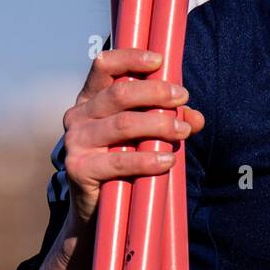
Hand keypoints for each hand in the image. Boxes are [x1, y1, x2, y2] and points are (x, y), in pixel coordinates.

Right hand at [60, 48, 204, 224]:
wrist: (96, 211)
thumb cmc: (123, 163)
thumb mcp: (144, 135)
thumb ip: (168, 120)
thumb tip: (195, 116)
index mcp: (90, 99)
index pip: (104, 65)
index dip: (130, 58)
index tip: (160, 61)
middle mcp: (78, 115)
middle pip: (119, 93)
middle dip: (156, 92)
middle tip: (183, 97)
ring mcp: (75, 141)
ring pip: (123, 124)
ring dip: (159, 124)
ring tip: (183, 130)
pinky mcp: (78, 168)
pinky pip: (120, 160)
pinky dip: (148, 160)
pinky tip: (168, 160)